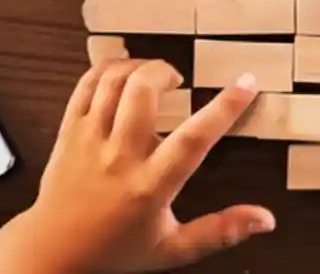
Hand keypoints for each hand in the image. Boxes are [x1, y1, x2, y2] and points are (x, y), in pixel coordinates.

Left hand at [0, 61, 273, 273]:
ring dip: (138, 67)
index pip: (194, 139)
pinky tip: (123, 74)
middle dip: (166, 71)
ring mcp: (90, 140)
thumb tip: (265, 219)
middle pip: (143, 92)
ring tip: (153, 76)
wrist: (54, 252)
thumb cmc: (116, 250)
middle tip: (178, 80)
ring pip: (114, 81)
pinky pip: (86, 85)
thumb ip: (220, 230)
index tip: (247, 82)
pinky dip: (107, 69)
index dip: (224, 107)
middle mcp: (120, 157)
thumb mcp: (173, 248)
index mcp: (150, 186)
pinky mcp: (68, 131)